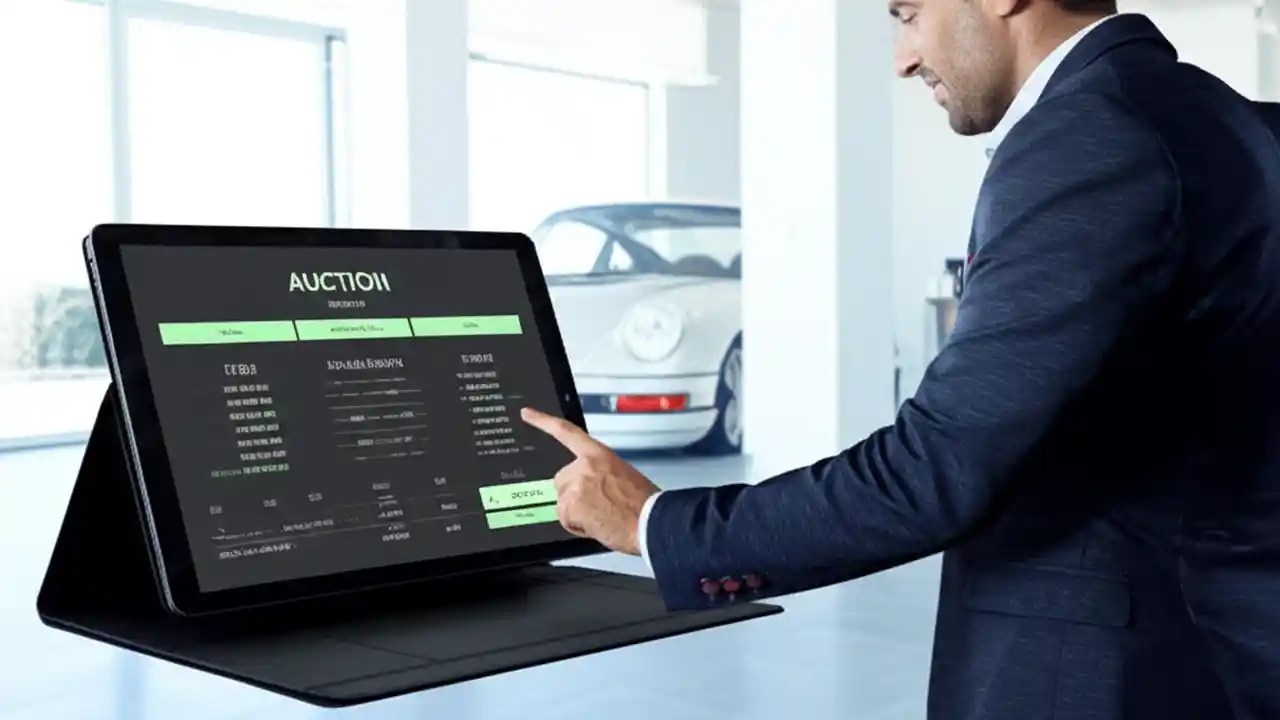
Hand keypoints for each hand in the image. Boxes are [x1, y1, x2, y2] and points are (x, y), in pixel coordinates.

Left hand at [520, 407, 658, 555]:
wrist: (650, 522)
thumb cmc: (643, 504)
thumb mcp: (622, 476)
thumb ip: (599, 474)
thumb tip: (590, 488)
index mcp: (599, 454)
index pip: (566, 432)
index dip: (543, 422)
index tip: (528, 413)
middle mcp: (583, 466)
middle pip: (562, 480)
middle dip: (574, 495)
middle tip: (599, 506)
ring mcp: (575, 485)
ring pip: (563, 502)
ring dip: (577, 512)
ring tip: (603, 517)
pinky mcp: (570, 505)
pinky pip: (565, 519)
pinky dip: (578, 526)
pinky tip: (597, 524)